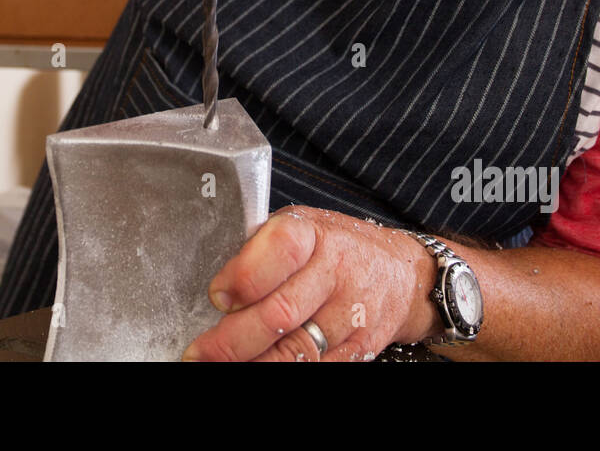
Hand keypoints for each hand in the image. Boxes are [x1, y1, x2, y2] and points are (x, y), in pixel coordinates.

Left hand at [182, 205, 438, 361]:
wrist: (400, 273)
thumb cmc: (337, 246)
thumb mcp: (301, 226)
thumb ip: (261, 249)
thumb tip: (218, 285)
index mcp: (315, 234)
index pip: (279, 250)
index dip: (244, 276)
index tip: (217, 296)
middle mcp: (336, 273)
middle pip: (280, 313)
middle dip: (232, 340)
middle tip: (199, 352)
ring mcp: (350, 316)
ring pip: (295, 352)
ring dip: (251, 364)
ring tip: (216, 365)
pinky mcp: (358, 350)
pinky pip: (315, 369)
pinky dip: (281, 372)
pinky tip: (256, 367)